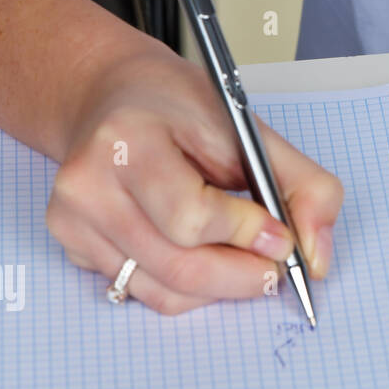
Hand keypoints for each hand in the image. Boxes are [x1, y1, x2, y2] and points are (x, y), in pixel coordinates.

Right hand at [46, 46, 343, 312]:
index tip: (283, 238)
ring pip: (164, 291)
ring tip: (248, 262)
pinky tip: (205, 255)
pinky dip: (189, 288)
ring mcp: (73, 222)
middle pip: (179, 265)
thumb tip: (316, 258)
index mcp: (128, 141)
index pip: (191, 216)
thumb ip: (302, 185)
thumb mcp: (248, 128)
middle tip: (278, 269)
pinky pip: (144, 292)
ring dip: (220, 288)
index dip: (246, 234)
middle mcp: (88, 185)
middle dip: (243, 276)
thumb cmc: (179, 109)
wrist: (112, 96)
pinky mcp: (72, 247)